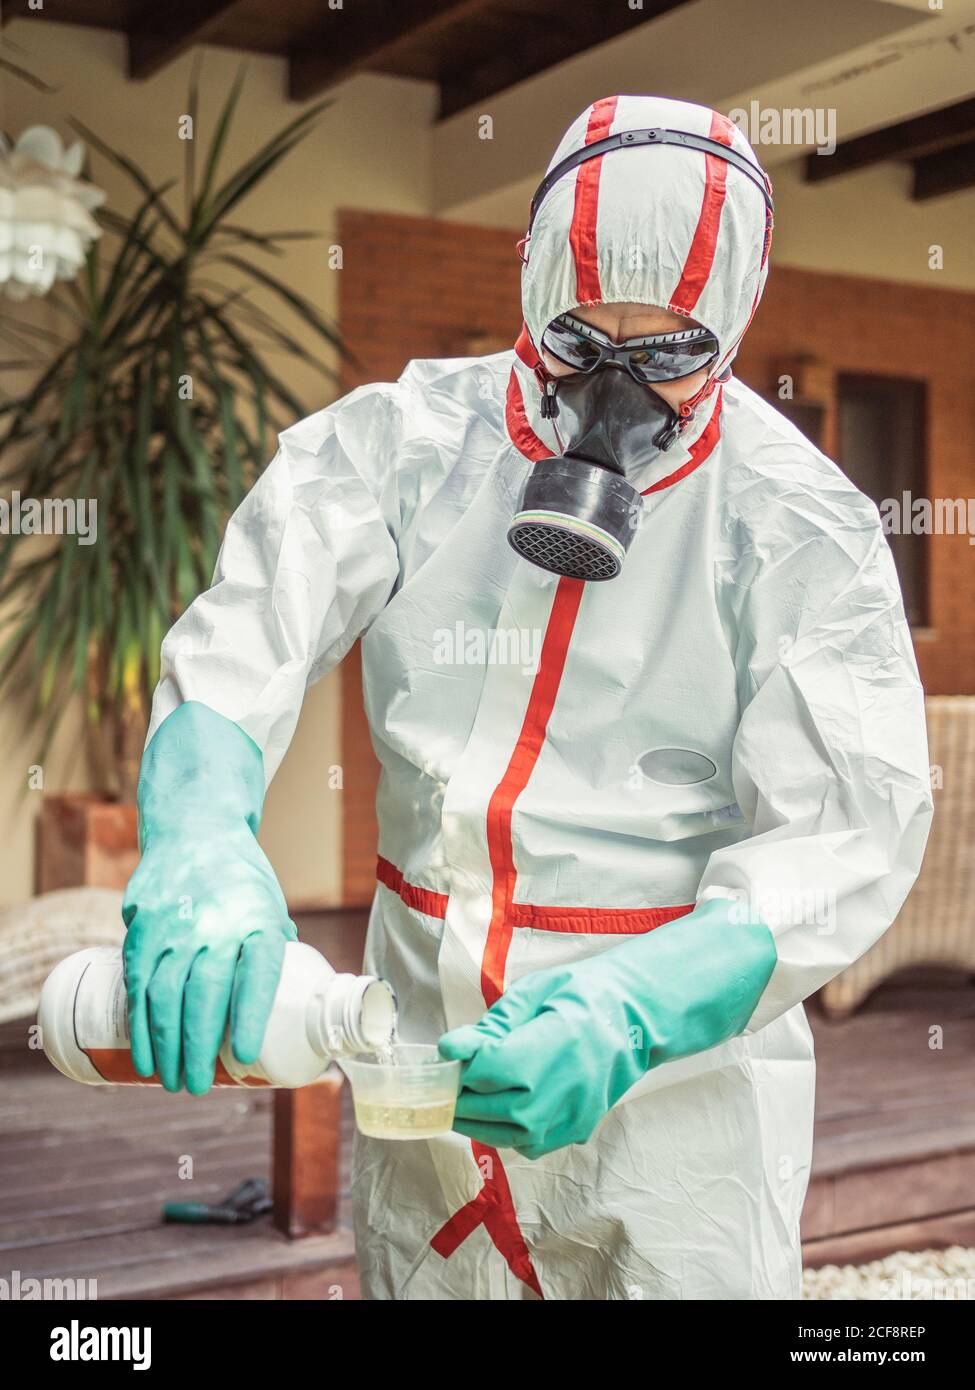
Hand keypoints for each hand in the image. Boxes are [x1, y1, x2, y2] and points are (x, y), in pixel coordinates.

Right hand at [123, 824, 295, 1094]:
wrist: (195, 830)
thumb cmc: (242, 884)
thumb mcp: (272, 910)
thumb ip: (272, 958)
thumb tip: (288, 1012)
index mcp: (259, 921)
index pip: (257, 973)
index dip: (251, 1016)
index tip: (248, 1054)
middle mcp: (217, 924)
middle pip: (206, 995)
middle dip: (200, 1048)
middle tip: (200, 1086)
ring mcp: (175, 926)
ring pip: (166, 996)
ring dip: (167, 1047)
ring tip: (174, 1082)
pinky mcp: (143, 928)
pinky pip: (138, 985)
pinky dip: (139, 1026)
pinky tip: (144, 1055)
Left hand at [439, 903, 775, 1158]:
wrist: (636, 1017)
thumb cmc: (584, 994)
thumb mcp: (536, 992)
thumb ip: (494, 1025)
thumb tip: (452, 1049)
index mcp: (551, 1047)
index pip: (486, 1071)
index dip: (459, 1064)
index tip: (450, 1052)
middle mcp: (562, 1090)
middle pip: (490, 1109)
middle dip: (460, 1096)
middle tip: (448, 1079)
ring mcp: (571, 1116)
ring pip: (506, 1135)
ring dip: (477, 1120)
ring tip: (464, 1098)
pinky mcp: (576, 1129)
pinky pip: (528, 1144)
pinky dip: (505, 1132)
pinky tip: (498, 1109)